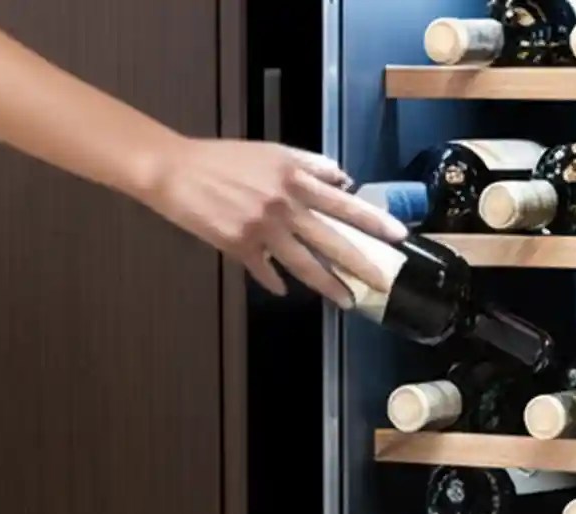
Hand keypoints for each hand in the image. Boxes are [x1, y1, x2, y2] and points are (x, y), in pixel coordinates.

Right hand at [138, 138, 407, 305]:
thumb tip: (343, 178)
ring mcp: (262, 228)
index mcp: (295, 179)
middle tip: (384, 283)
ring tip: (346, 300)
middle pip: (331, 240)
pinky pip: (265, 270)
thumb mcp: (272, 152)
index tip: (399, 236)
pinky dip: (274, 281)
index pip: (345, 204)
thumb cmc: (224, 159)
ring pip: (304, 263)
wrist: (176, 170)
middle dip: (361, 264)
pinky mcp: (239, 245)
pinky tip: (283, 291)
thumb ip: (310, 164)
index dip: (374, 221)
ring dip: (327, 284)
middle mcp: (284, 205)